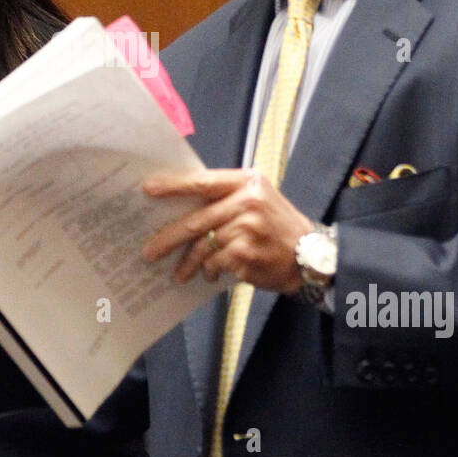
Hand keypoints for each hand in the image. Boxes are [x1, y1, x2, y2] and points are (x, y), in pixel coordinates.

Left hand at [142, 170, 313, 293]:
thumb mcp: (258, 198)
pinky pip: (214, 262)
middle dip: (169, 237)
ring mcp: (247, 228)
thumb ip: (226, 198)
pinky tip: (210, 275)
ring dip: (189, 263)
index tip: (148, 189)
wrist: (309, 256)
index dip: (173, 185)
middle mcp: (247, 201)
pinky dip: (209, 271)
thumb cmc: (277, 227)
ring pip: (203, 245)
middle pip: (197, 219)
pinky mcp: (246, 253)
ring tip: (180, 273)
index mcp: (247, 182)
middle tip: (149, 250)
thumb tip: (182, 207)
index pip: (203, 181)